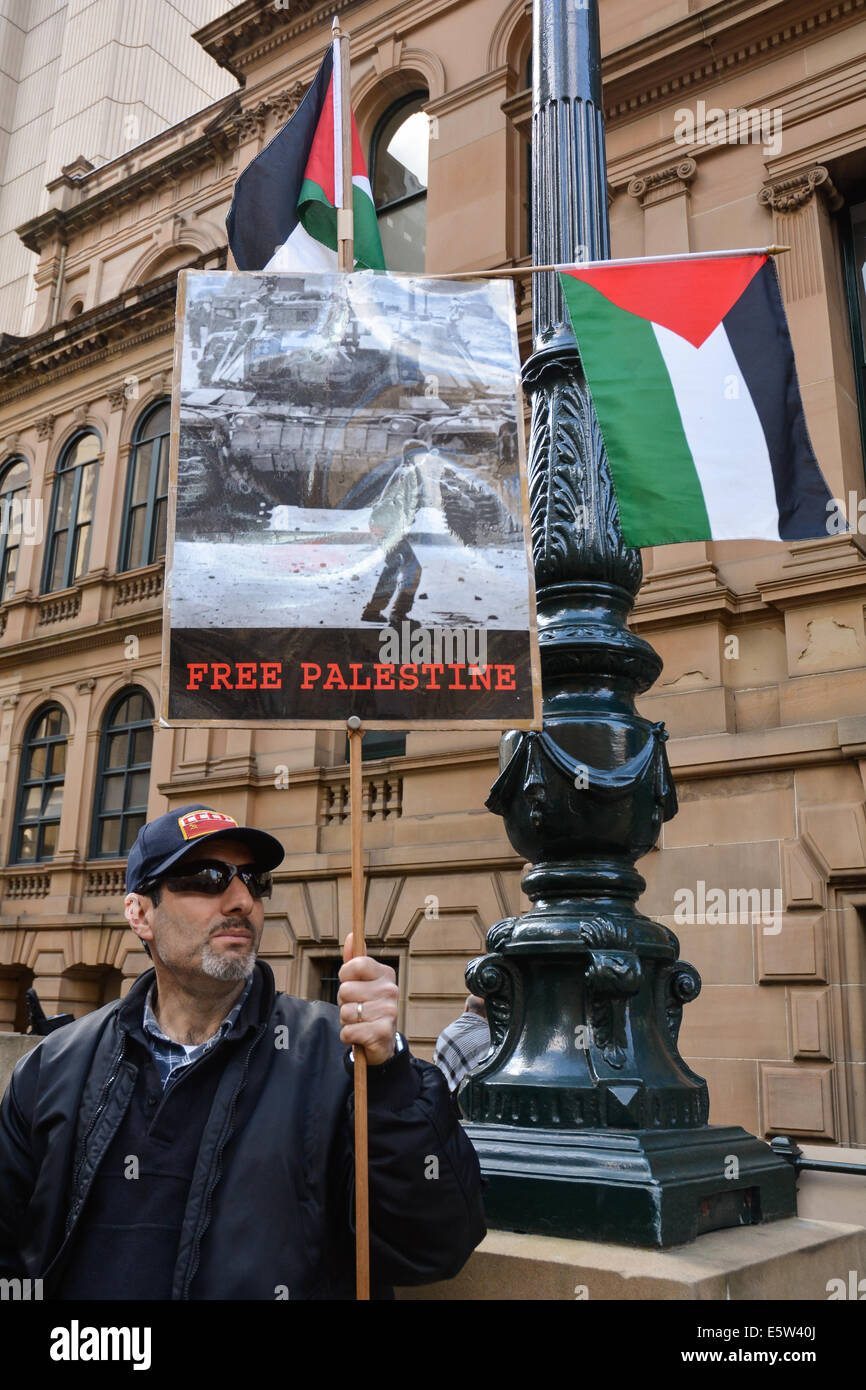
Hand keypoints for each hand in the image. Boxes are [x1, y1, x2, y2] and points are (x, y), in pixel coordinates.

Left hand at [337, 933, 398, 1065]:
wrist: (382, 1042)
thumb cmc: (367, 1007)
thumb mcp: (361, 982)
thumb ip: (355, 960)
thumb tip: (351, 936)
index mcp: (385, 974)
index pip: (355, 965)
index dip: (345, 976)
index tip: (351, 983)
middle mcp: (390, 990)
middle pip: (345, 990)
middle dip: (344, 1002)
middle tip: (357, 1008)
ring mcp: (389, 1011)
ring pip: (345, 1012)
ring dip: (346, 1021)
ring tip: (360, 1022)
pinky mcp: (382, 1032)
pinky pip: (348, 1031)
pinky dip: (348, 1036)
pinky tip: (360, 1035)